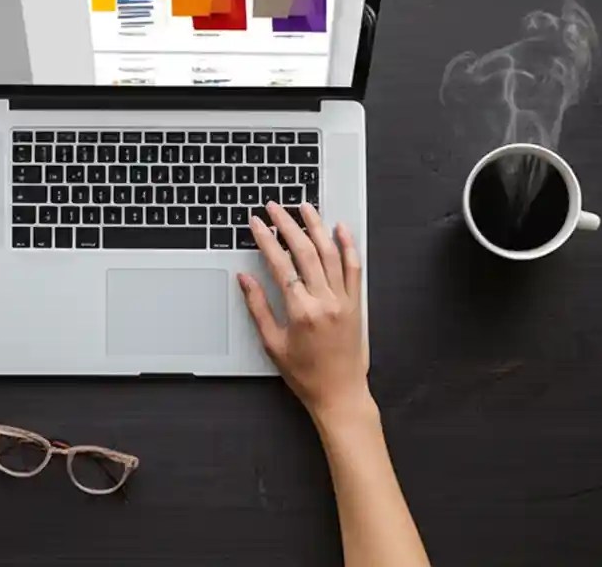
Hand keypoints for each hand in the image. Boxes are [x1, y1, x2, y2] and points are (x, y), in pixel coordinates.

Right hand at [237, 202, 373, 421]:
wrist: (340, 393)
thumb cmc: (305, 374)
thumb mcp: (272, 344)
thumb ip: (258, 307)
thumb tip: (245, 279)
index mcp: (301, 311)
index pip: (280, 264)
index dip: (265, 240)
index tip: (257, 224)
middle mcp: (324, 301)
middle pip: (305, 251)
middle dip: (287, 224)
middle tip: (275, 207)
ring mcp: (343, 300)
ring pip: (330, 253)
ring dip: (316, 226)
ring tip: (304, 207)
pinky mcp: (356, 303)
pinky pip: (354, 267)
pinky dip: (348, 245)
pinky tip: (340, 228)